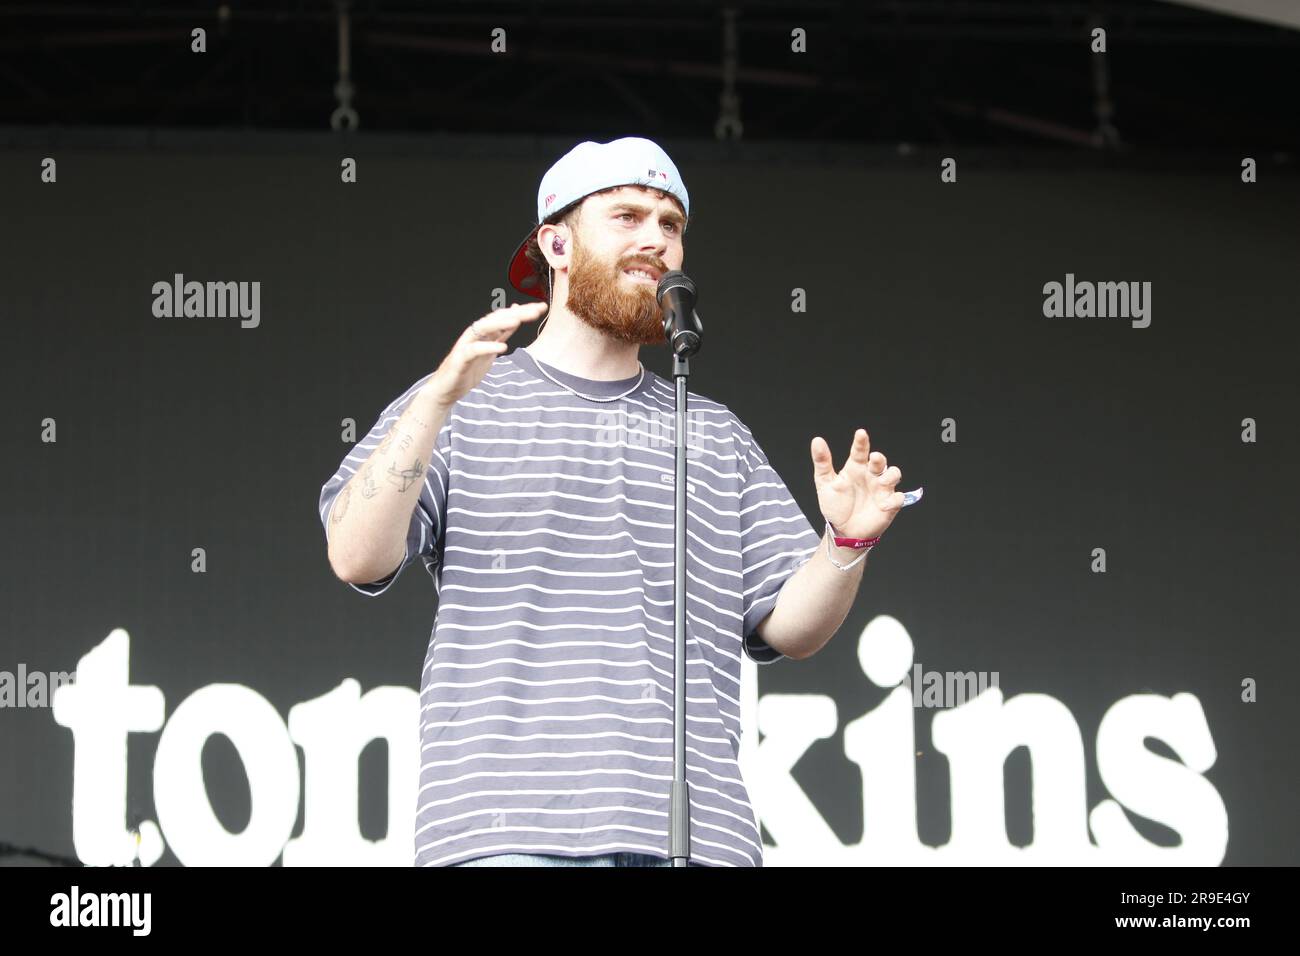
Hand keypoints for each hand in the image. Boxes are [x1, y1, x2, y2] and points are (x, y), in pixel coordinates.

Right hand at [423, 302, 547, 407]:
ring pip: (484, 328)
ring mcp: (467, 345)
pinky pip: (474, 350)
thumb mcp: (491, 349)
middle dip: (517, 313)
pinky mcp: (460, 358)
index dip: (523, 311)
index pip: (505, 316)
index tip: (541, 307)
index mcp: (484, 333)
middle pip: (497, 318)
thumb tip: (515, 315)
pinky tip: (502, 347)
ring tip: (517, 320)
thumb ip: (502, 332)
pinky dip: (488, 347)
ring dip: (501, 323)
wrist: (446, 389)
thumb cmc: (468, 369)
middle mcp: (475, 334)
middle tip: (536, 310)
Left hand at [810, 429, 903, 540]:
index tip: (861, 434)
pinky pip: (898, 498)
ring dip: (890, 475)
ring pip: (893, 474)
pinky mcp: (889, 504)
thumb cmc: (836, 505)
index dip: (861, 442)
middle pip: (880, 461)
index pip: (860, 451)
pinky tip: (885, 503)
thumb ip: (822, 462)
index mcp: (855, 468)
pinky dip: (895, 499)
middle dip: (880, 459)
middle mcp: (870, 476)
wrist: (843, 530)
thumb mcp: (825, 483)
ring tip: (882, 481)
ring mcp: (881, 489)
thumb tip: (817, 441)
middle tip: (874, 459)